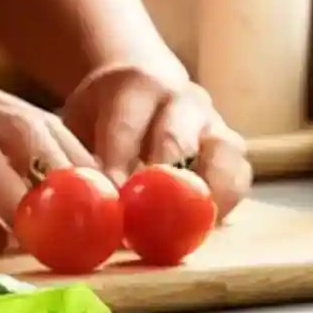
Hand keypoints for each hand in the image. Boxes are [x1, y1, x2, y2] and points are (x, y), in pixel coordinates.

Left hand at [61, 66, 251, 219]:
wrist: (145, 84)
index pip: (127, 126)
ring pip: (223, 155)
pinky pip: (241, 175)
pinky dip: (226, 202)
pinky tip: (203, 224)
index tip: (106, 200)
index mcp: (138, 85)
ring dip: (204, 194)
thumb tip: (71, 204)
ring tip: (184, 227)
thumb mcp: (80, 121)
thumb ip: (76, 156)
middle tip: (145, 222)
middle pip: (178, 140)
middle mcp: (183, 99)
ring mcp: (214, 122)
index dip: (116, 164)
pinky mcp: (233, 147)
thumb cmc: (106, 113)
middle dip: (161, 184)